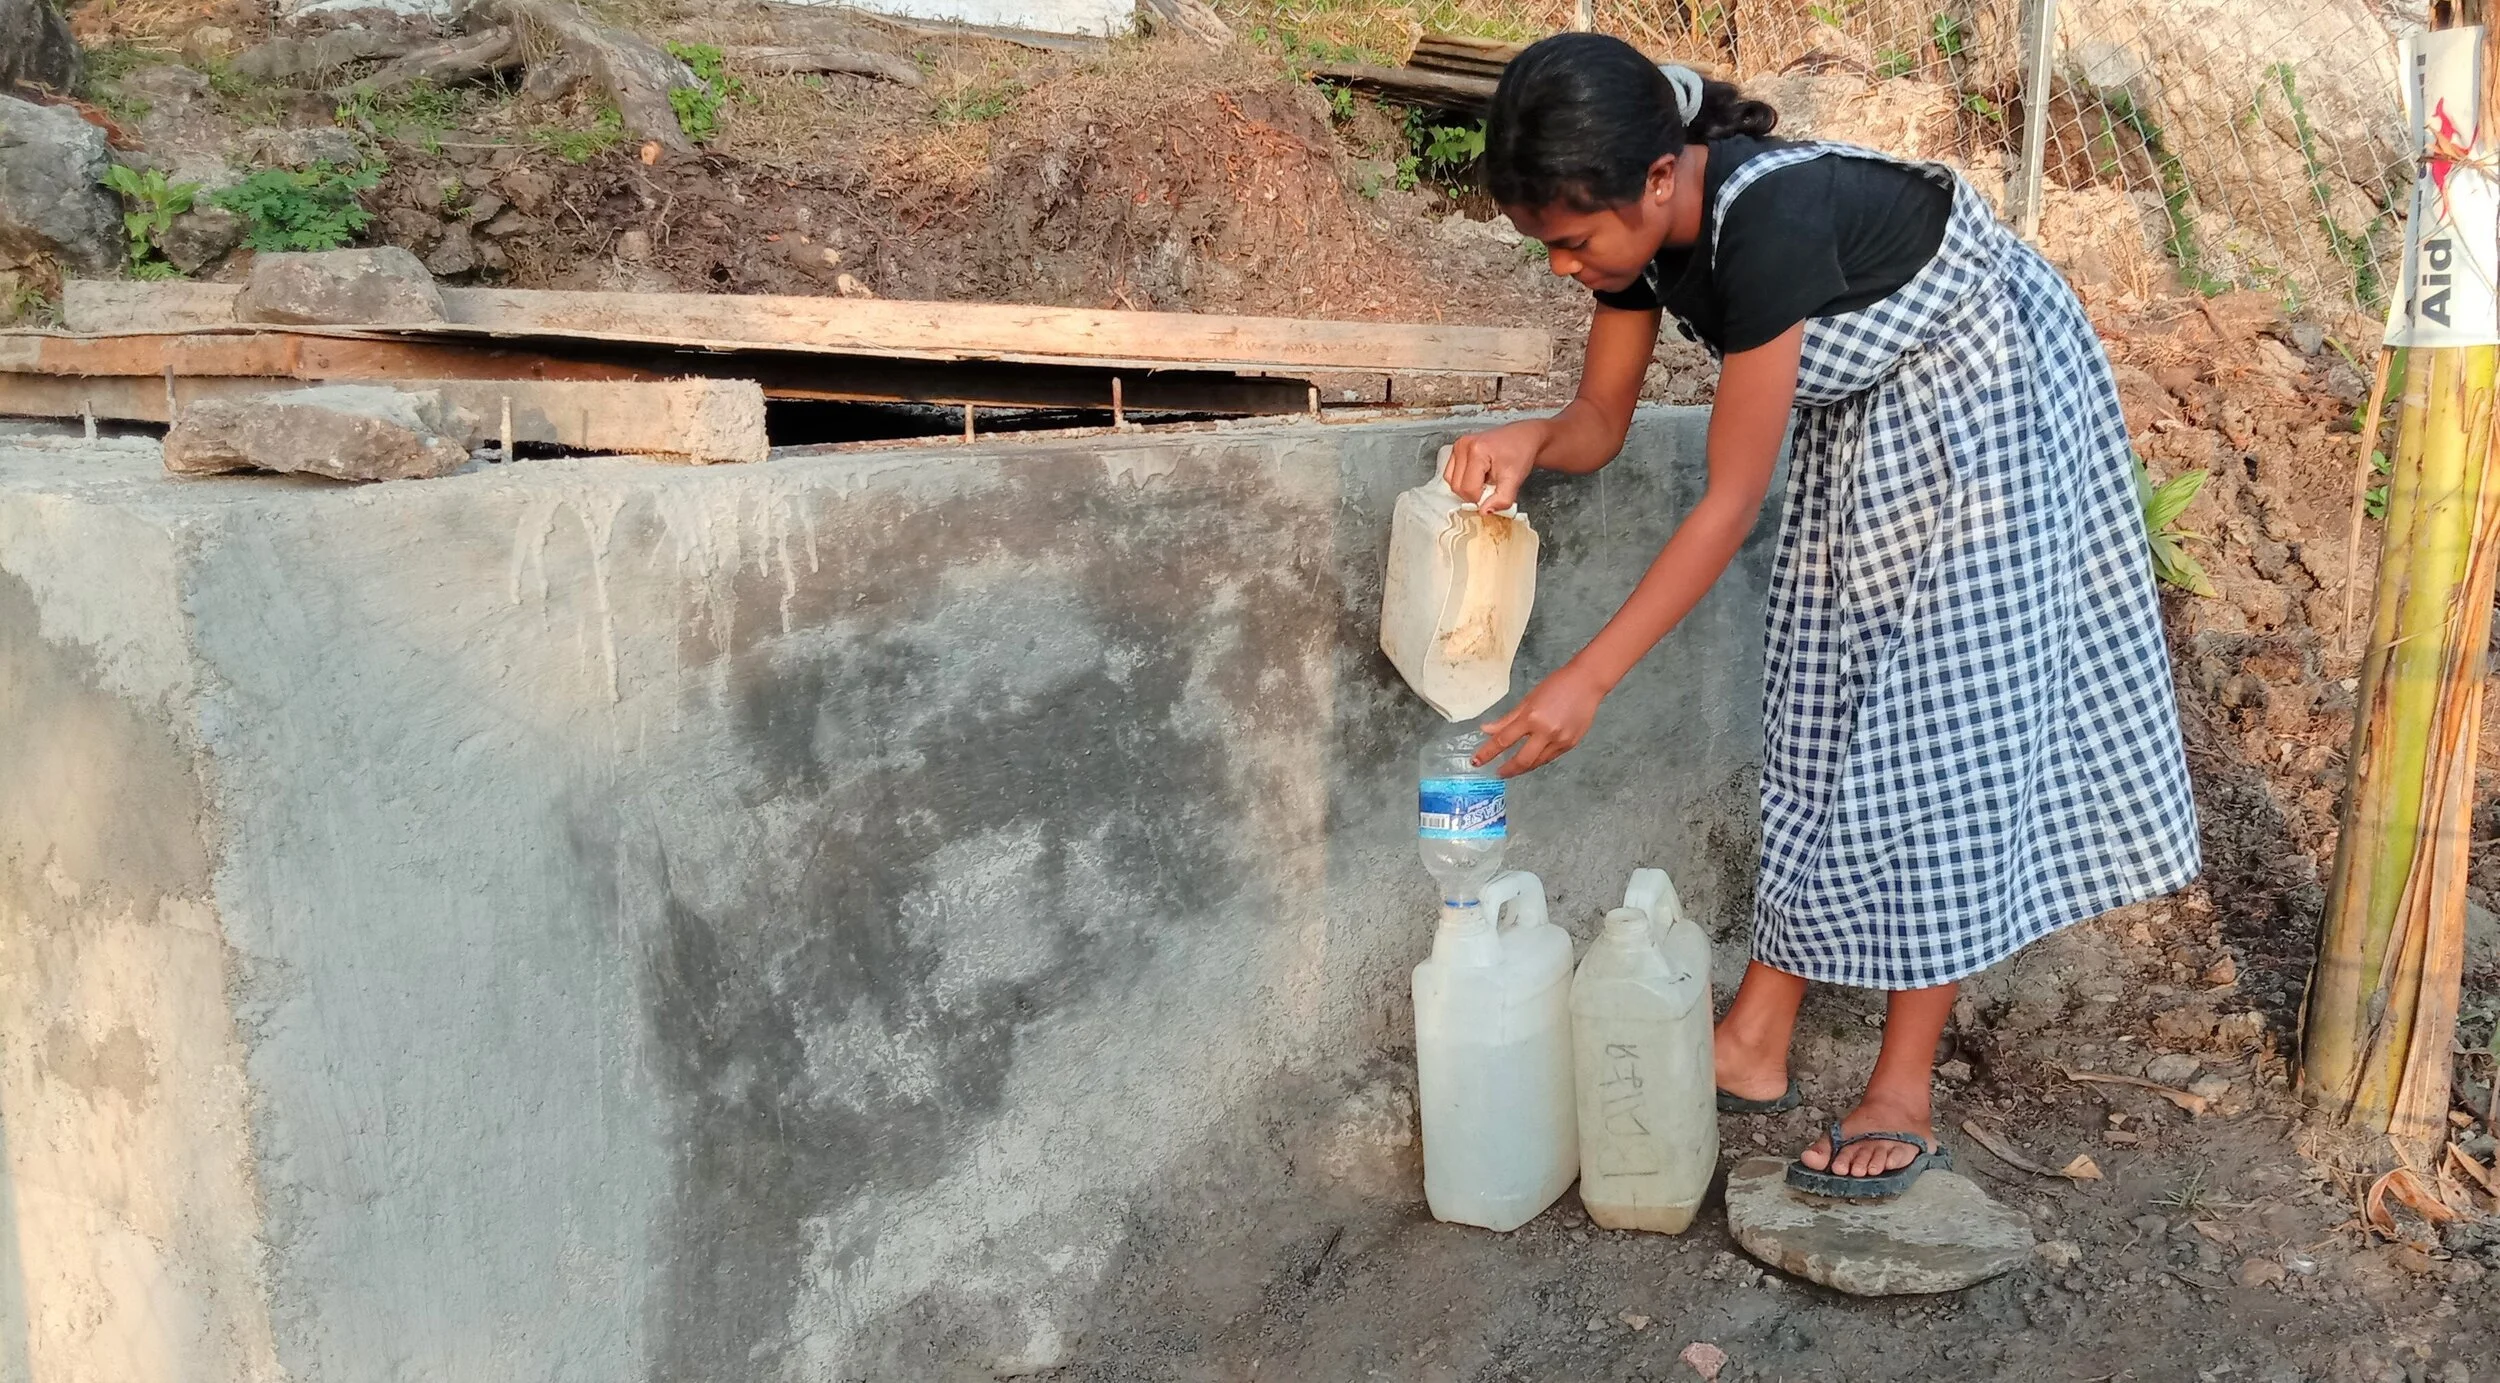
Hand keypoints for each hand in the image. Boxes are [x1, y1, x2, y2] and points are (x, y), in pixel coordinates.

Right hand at [1444, 419, 1548, 513]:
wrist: (1525, 438)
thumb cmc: (1521, 453)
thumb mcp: (1515, 479)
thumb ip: (1502, 499)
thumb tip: (1484, 511)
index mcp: (1476, 451)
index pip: (1469, 489)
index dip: (1481, 498)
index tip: (1495, 493)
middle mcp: (1463, 446)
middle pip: (1457, 487)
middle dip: (1474, 493)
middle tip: (1492, 487)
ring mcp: (1458, 446)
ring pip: (1451, 481)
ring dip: (1467, 487)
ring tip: (1485, 480)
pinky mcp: (1457, 449)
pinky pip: (1452, 473)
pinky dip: (1464, 480)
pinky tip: (1479, 475)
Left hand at [1475, 664, 1606, 776]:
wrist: (1587, 682)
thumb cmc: (1556, 685)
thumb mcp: (1528, 700)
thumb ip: (1507, 719)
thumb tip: (1486, 730)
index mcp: (1531, 717)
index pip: (1503, 740)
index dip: (1487, 753)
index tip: (1476, 762)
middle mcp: (1546, 732)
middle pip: (1522, 760)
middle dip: (1508, 770)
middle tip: (1498, 772)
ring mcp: (1561, 740)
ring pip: (1537, 762)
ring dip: (1523, 768)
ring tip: (1513, 768)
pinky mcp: (1571, 744)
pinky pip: (1550, 758)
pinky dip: (1538, 760)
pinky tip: (1532, 759)